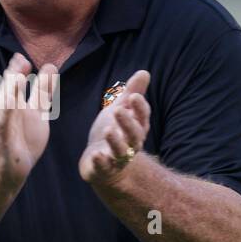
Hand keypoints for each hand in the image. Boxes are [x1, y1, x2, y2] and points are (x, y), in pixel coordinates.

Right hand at [0, 53, 57, 196]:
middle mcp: (4, 111)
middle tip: (20, 61)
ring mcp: (1, 126)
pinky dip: (4, 117)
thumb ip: (42, 90)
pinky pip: (2, 128)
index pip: (15, 82)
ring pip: (4, 106)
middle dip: (13, 76)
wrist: (12, 170)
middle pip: (9, 90)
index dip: (17, 69)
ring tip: (17, 78)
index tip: (22, 57)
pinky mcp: (1, 142)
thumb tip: (50, 66)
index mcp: (13, 102)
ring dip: (9, 93)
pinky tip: (8, 106)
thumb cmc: (23, 138)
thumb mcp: (37, 111)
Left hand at [79, 69, 150, 185]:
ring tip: (109, 130)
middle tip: (118, 110)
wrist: (104, 164)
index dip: (139, 107)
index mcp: (136, 127)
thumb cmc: (115, 133)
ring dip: (115, 141)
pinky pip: (105, 167)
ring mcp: (118, 158)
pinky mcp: (104, 169)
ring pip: (120, 151)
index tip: (134, 96)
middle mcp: (131, 144)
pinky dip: (101, 161)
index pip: (142, 117)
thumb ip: (132, 93)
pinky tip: (96, 154)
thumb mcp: (122, 110)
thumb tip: (145, 72)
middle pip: (133, 134)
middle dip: (127, 122)